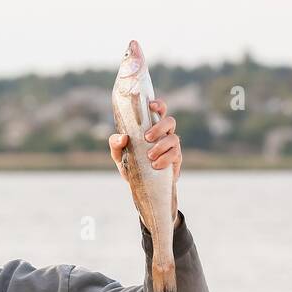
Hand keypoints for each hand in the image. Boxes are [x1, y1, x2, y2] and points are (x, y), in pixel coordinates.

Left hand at [108, 98, 180, 223]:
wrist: (140, 187)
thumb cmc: (130, 164)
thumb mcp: (118, 154)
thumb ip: (115, 144)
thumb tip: (123, 137)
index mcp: (152, 128)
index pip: (160, 111)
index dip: (159, 105)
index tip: (152, 106)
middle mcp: (164, 135)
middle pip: (170, 121)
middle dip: (159, 127)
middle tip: (147, 137)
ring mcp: (172, 147)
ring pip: (174, 138)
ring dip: (161, 145)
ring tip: (150, 156)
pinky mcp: (176, 160)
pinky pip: (176, 155)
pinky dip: (165, 159)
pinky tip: (156, 165)